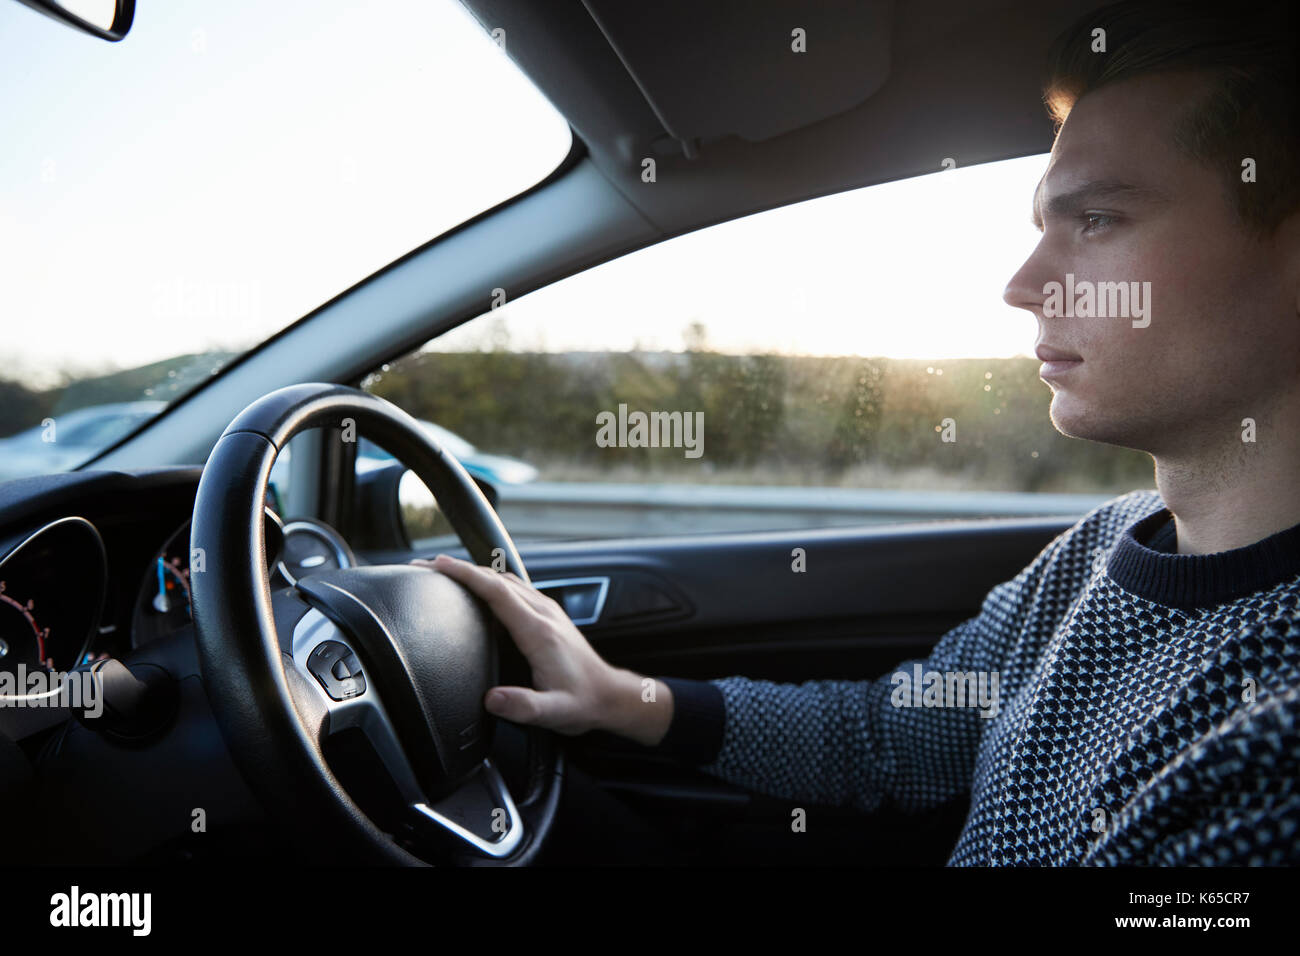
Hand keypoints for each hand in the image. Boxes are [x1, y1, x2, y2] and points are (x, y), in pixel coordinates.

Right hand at [410, 554, 672, 744]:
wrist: (610, 696)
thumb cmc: (582, 703)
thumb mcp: (554, 712)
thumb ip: (523, 706)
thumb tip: (491, 700)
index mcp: (538, 631)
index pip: (497, 591)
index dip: (466, 575)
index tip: (439, 566)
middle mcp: (543, 614)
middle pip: (497, 579)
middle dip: (461, 569)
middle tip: (428, 567)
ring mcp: (547, 611)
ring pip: (506, 581)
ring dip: (475, 573)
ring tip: (446, 574)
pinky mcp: (548, 616)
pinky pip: (515, 589)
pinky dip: (491, 583)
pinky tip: (479, 589)